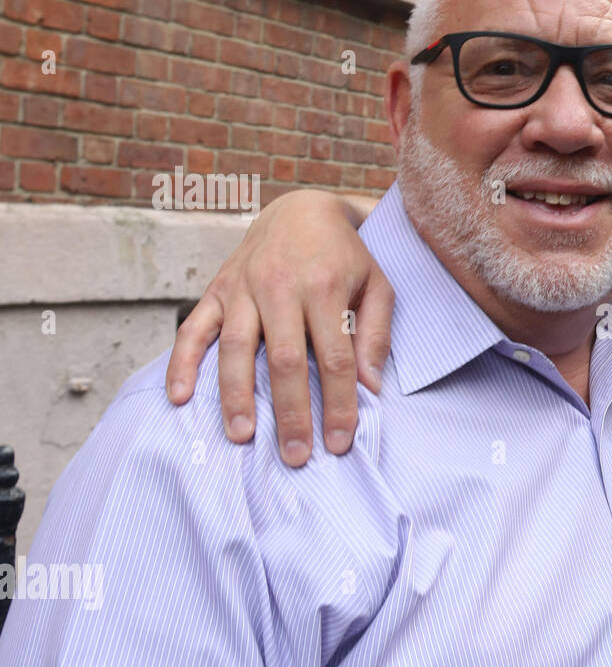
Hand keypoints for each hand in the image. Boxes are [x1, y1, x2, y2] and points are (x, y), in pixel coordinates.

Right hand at [165, 190, 389, 465]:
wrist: (302, 209)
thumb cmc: (346, 256)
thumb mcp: (377, 286)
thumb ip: (375, 334)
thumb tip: (370, 387)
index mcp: (324, 286)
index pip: (333, 357)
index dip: (337, 403)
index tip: (340, 441)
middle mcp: (279, 286)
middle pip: (283, 360)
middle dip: (289, 412)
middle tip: (294, 456)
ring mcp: (242, 287)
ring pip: (235, 348)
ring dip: (236, 396)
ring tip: (242, 436)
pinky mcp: (216, 289)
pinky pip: (194, 329)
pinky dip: (183, 363)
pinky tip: (180, 397)